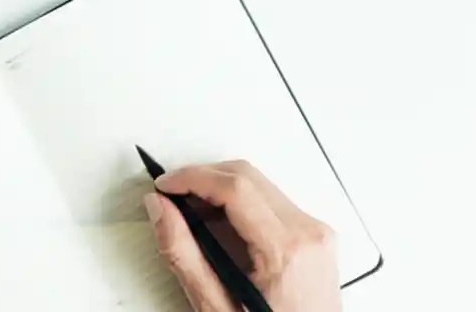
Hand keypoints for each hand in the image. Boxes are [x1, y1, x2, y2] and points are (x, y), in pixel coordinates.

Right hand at [145, 161, 340, 311]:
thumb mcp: (217, 308)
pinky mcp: (315, 236)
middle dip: (202, 177)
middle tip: (171, 196)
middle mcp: (308, 233)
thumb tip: (160, 209)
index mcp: (285, 250)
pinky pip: (272, 201)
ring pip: (259, 184)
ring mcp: (316, 232)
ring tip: (191, 214)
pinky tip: (219, 226)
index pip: (235, 188)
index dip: (193, 178)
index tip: (165, 185)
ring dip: (220, 189)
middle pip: (247, 176)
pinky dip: (240, 204)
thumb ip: (184, 255)